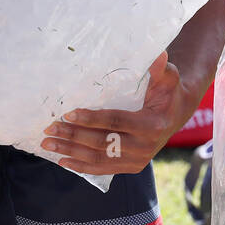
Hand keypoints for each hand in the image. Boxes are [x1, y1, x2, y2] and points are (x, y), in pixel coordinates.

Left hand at [41, 52, 197, 175]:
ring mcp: (137, 160)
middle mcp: (145, 147)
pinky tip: (62, 160)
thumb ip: (160, 69)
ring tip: (48, 143)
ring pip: (98, 159)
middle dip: (73, 136)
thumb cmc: (168, 92)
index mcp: (152, 125)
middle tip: (50, 128)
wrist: (176, 115)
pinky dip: (81, 166)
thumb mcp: (168, 78)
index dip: (91, 119)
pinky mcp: (131, 167)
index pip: (116, 122)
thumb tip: (158, 55)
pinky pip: (102, 169)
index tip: (68, 113)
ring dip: (71, 152)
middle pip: (102, 143)